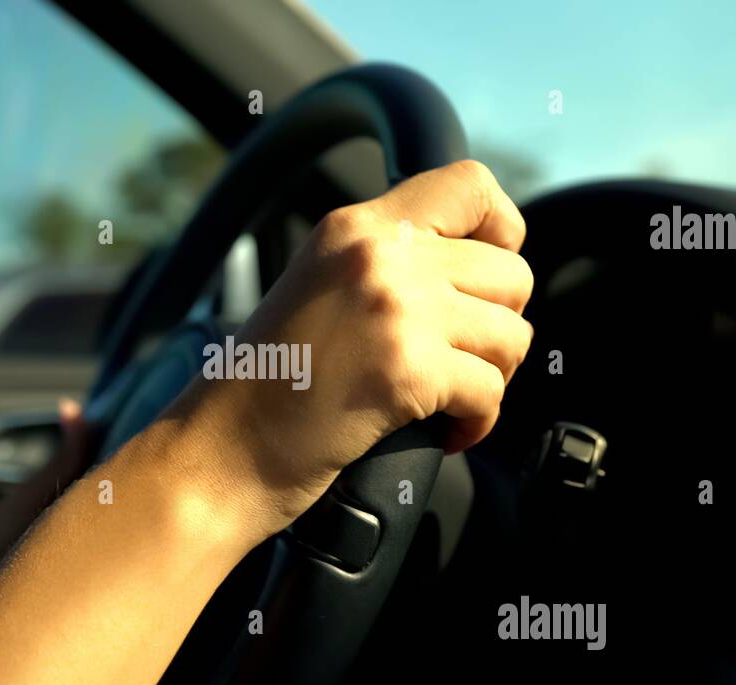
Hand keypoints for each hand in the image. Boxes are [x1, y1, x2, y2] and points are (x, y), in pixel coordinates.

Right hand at [178, 160, 533, 537]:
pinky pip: (492, 390)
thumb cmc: (269, 384)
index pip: (472, 185)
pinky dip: (477, 422)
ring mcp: (397, 310)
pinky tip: (444, 432)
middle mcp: (380, 256)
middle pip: (511, 272)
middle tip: (460, 358)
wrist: (222, 449)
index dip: (502, 231)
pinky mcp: (409, 371)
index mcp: (356, 227)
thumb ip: (388, 263)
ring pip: (512, 335)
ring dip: (491, 376)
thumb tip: (482, 269)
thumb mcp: (319, 286)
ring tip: (447, 397)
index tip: (485, 279)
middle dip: (498, 324)